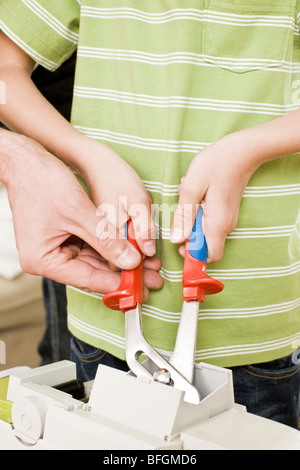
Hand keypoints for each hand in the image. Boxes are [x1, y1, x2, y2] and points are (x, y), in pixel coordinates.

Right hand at [1, 131, 161, 292]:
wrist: (26, 160)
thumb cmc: (43, 182)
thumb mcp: (80, 212)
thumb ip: (107, 240)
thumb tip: (131, 262)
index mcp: (43, 260)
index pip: (87, 278)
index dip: (117, 284)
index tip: (141, 289)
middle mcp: (48, 259)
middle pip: (92, 272)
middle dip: (123, 273)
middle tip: (151, 279)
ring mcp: (55, 249)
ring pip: (94, 260)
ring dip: (119, 260)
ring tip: (148, 266)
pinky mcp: (62, 238)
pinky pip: (90, 247)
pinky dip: (109, 247)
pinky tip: (131, 250)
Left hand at [170, 132, 259, 262]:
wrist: (243, 149)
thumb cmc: (217, 163)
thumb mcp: (192, 187)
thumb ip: (184, 216)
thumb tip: (176, 240)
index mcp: (217, 223)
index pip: (209, 256)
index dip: (193, 256)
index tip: (179, 243)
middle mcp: (226, 225)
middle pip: (204, 244)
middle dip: (187, 229)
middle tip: (182, 207)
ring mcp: (227, 218)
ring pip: (204, 229)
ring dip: (191, 216)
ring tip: (188, 193)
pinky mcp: (226, 211)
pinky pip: (208, 219)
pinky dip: (197, 208)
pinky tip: (195, 190)